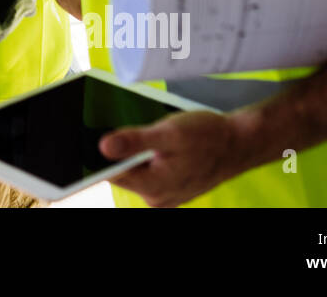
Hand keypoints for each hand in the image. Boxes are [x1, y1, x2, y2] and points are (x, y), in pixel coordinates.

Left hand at [100, 109, 257, 206]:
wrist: (238, 144)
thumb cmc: (207, 136)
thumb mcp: (168, 132)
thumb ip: (134, 141)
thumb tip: (103, 147)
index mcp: (152, 187)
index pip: (109, 174)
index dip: (97, 155)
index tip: (89, 135)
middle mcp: (155, 197)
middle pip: (121, 172)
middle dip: (122, 150)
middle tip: (132, 129)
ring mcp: (163, 195)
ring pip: (135, 170)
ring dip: (136, 152)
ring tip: (153, 137)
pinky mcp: (169, 188)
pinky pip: (148, 171)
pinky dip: (148, 157)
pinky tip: (159, 144)